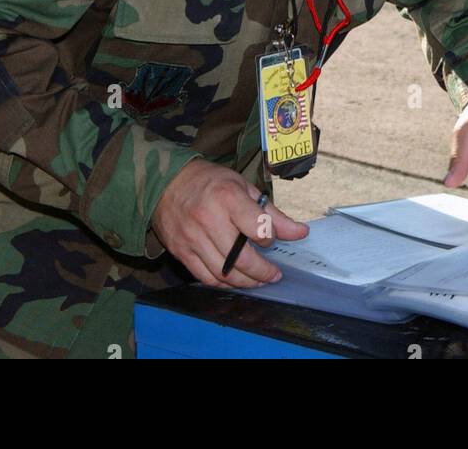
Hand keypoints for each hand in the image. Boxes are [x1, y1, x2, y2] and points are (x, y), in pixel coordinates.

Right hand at [151, 160, 307, 288]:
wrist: (167, 183)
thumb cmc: (211, 183)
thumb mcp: (244, 188)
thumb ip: (272, 214)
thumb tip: (300, 233)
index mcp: (228, 197)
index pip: (259, 229)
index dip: (271, 239)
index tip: (272, 241)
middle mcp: (209, 219)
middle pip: (242, 259)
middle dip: (263, 272)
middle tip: (273, 275)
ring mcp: (192, 238)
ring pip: (224, 274)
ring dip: (245, 282)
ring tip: (257, 280)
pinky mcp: (181, 252)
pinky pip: (206, 277)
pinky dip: (224, 284)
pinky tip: (234, 279)